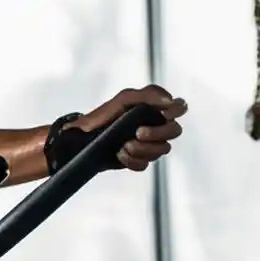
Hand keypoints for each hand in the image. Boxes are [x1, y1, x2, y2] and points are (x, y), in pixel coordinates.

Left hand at [71, 84, 187, 170]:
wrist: (81, 139)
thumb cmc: (102, 117)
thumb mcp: (122, 100)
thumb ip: (147, 95)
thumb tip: (170, 101)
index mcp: (154, 109)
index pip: (179, 107)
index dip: (175, 111)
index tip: (162, 115)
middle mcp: (155, 126)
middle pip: (174, 131)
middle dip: (157, 134)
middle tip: (137, 133)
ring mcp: (147, 144)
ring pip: (161, 150)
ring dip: (142, 149)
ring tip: (123, 145)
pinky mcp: (138, 159)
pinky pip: (145, 164)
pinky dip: (133, 161)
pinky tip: (120, 154)